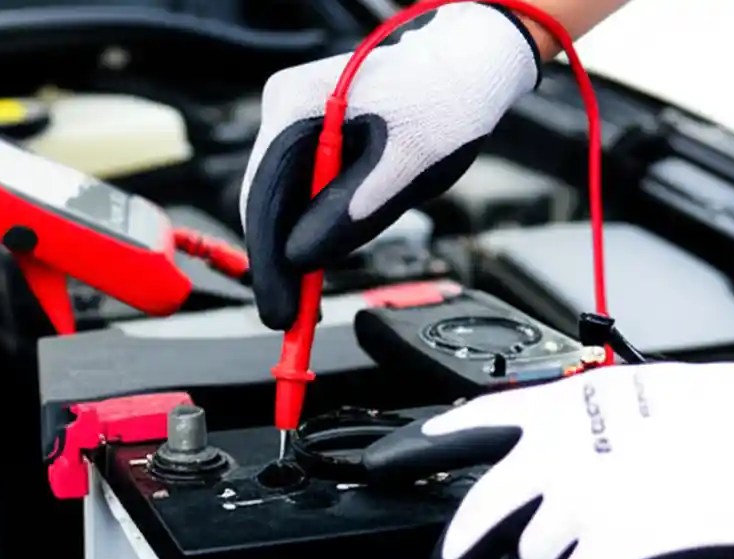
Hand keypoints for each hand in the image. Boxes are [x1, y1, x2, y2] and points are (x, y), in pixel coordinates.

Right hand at [239, 3, 541, 328]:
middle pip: (265, 201)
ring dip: (294, 246)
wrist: (469, 68)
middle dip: (279, 261)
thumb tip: (301, 259)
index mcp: (298, 103)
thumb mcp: (409, 163)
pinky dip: (310, 226)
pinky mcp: (311, 133)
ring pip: (281, 199)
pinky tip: (322, 257)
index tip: (278, 310)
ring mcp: (295, 119)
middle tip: (293, 315)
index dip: (268, 262)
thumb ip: (354, 212)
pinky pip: (299, 189)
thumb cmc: (448, 100)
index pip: (264, 196)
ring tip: (310, 296)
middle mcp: (285, 107)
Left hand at [362, 328, 733, 558]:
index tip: (378, 460)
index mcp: (561, 407)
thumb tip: (560, 461)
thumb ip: (580, 423)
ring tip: (601, 556)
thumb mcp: (630, 392)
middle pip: (478, 512)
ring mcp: (582, 504)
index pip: (469, 424)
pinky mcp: (614, 550)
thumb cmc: (725, 408)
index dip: (418, 445)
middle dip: (456, 550)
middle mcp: (558, 454)